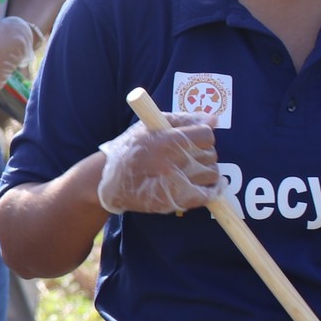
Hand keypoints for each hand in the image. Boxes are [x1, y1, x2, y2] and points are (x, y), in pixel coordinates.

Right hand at [95, 114, 221, 214]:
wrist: (107, 181)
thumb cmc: (129, 149)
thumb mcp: (149, 127)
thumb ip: (182, 120)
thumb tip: (213, 119)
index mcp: (165, 140)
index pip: (205, 135)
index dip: (203, 136)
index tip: (195, 139)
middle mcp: (171, 161)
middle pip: (211, 154)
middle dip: (204, 154)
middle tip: (191, 156)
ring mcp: (174, 183)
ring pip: (212, 174)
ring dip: (207, 172)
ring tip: (194, 171)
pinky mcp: (175, 201)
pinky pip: (207, 194)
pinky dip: (210, 190)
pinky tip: (204, 185)